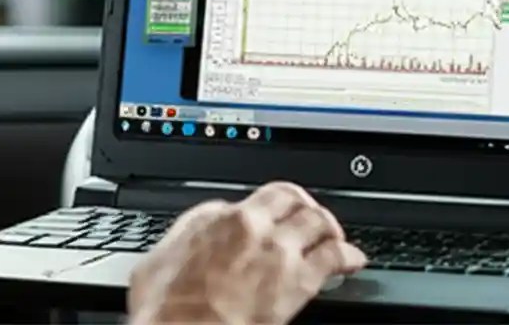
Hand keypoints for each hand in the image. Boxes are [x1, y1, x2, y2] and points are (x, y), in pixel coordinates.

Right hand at [127, 182, 366, 323]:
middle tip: (310, 215)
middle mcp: (250, 225)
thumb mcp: (156, 262)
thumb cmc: (164, 311)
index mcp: (213, 217)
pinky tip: (352, 260)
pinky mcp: (299, 281)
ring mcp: (278, 250)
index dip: (265, 207)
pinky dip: (348, 255)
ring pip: (317, 220)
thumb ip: (184, 241)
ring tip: (332, 234)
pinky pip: (335, 256)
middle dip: (303, 205)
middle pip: (291, 197)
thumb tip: (190, 239)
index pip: (249, 198)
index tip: (270, 214)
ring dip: (328, 226)